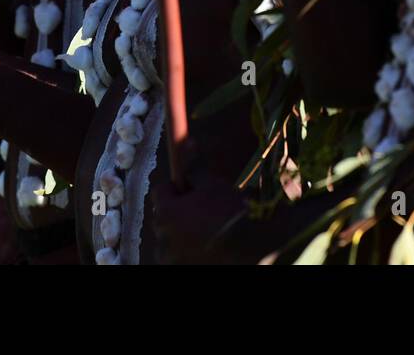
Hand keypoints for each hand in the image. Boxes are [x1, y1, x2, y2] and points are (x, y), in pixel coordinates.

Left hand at [151, 147, 252, 263]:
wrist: (252, 248)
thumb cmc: (231, 213)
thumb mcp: (213, 185)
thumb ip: (195, 168)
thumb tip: (188, 142)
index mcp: (165, 214)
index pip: (161, 191)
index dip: (177, 186)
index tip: (193, 187)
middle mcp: (162, 239)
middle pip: (165, 217)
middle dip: (179, 212)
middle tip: (204, 210)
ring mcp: (171, 260)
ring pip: (173, 239)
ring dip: (184, 234)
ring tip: (210, 231)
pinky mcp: (181, 271)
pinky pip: (181, 256)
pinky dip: (190, 252)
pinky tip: (210, 248)